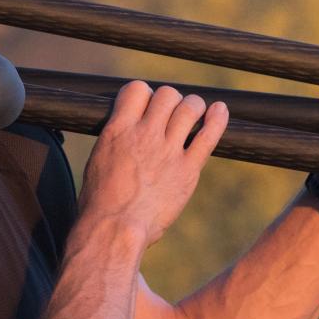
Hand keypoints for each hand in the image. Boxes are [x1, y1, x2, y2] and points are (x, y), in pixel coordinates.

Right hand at [80, 82, 229, 245]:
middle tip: (171, 114)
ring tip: (193, 113)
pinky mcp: (188, 170)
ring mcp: (168, 151)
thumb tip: (124, 130)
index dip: (145, 94)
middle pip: (167, 95)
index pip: (137, 89)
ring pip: (189, 108)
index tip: (147, 105)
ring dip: (193, 106)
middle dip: (171, 100)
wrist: (114, 230)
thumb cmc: (100, 202)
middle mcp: (144, 134)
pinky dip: (217, 120)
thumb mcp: (99, 159)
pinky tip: (219, 111)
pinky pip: (208, 136)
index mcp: (118, 130)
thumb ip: (116, 139)